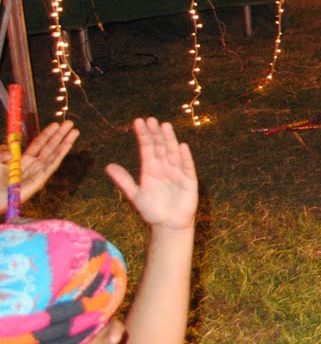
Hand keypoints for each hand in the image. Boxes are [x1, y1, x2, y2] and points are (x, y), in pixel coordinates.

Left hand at [0, 120, 78, 203]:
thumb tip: (12, 153)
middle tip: (70, 123)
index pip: (37, 145)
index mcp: (20, 162)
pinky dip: (60, 154)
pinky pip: (51, 166)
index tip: (55, 124)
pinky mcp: (38, 182)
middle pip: (48, 148)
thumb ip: (2, 154)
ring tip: (75, 131)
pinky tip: (67, 145)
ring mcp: (36, 175)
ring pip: (53, 155)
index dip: (46, 134)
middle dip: (60, 135)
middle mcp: (30, 167)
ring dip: (65, 142)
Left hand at [104, 118, 197, 233]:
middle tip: (150, 119)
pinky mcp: (189, 181)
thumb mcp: (135, 194)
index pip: (147, 148)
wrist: (169, 224)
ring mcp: (177, 172)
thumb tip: (108, 166)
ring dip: (169, 140)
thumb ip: (123, 180)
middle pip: (160, 147)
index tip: (138, 122)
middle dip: (155, 134)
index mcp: (151, 169)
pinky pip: (187, 167)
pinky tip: (182, 147)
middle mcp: (165, 167)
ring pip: (173, 153)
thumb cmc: (153, 209)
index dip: (143, 135)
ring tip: (165, 126)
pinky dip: (185, 157)